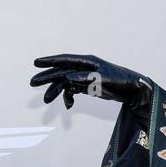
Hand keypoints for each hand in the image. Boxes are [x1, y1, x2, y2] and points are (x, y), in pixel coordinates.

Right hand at [29, 53, 152, 112]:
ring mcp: (84, 77)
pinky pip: (73, 91)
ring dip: (56, 91)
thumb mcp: (102, 79)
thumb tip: (67, 78)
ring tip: (46, 100)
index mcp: (87, 61)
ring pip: (65, 83)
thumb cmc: (120, 79)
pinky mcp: (87, 87)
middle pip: (61, 72)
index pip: (64, 60)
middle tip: (33, 83)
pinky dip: (68, 98)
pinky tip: (67, 106)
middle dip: (47, 77)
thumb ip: (85, 78)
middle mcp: (83, 68)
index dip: (50, 61)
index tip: (36, 62)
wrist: (132, 89)